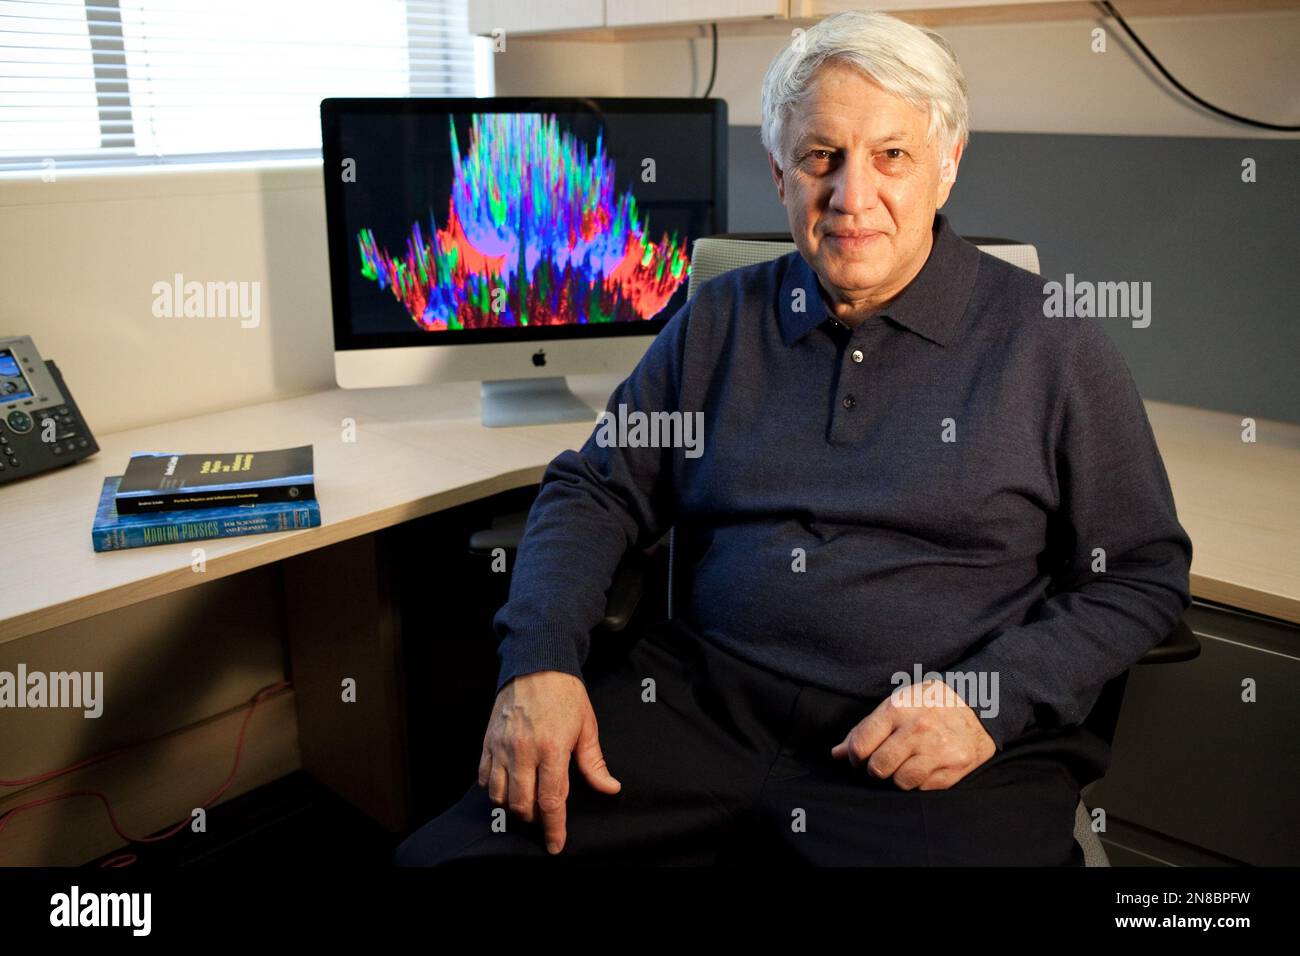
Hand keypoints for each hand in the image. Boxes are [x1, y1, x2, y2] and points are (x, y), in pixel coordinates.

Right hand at [478, 670, 620, 854]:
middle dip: (534, 819)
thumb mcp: (587, 726)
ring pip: (500, 796)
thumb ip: (594, 763)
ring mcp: (502, 747)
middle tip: (545, 816)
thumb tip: (610, 788)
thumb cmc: (565, 694)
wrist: (536, 663)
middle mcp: (523, 751)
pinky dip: (495, 790)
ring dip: (513, 807)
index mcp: (552, 748)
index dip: (554, 828)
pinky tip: (508, 786)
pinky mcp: (487, 741)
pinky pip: (484, 778)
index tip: (556, 845)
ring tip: (527, 802)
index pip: (551, 801)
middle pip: (522, 804)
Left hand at [829, 679, 995, 789]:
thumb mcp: (896, 704)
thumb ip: (865, 729)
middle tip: (884, 762)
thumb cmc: (928, 704)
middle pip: (878, 768)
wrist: (977, 706)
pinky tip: (925, 766)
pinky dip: (919, 782)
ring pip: (900, 782)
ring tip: (906, 763)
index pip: (860, 746)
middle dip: (876, 769)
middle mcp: (918, 729)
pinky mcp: (953, 768)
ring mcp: (937, 750)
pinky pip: (923, 788)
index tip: (860, 757)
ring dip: (898, 777)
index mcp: (898, 708)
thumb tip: (837, 753)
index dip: (855, 757)